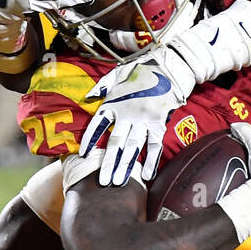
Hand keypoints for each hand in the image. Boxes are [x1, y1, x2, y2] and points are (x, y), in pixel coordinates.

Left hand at [80, 53, 191, 185]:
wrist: (167, 66)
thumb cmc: (140, 70)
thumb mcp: (115, 74)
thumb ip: (101, 87)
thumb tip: (88, 97)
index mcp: (113, 103)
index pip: (97, 125)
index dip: (90, 140)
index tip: (83, 155)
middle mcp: (127, 114)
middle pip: (115, 143)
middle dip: (108, 163)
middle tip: (103, 182)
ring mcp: (143, 120)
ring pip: (133, 147)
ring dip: (126, 166)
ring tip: (119, 183)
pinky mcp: (159, 123)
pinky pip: (154, 145)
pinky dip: (151, 161)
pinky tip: (146, 175)